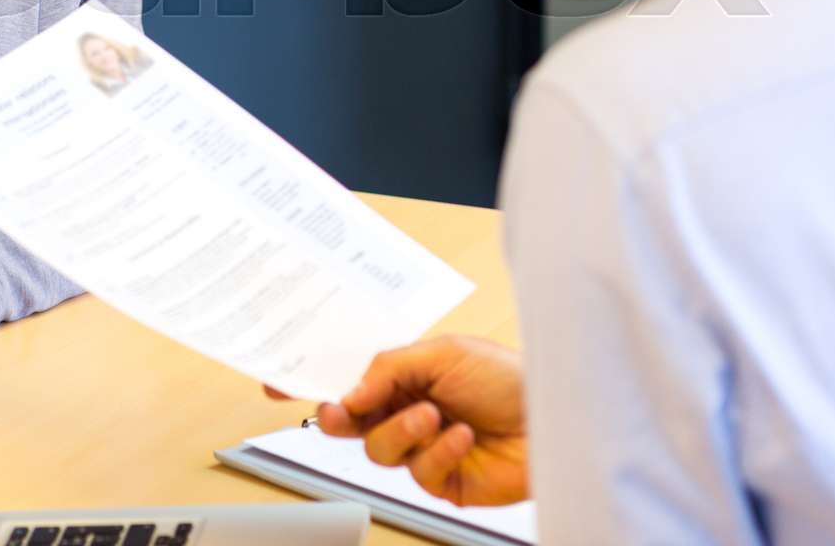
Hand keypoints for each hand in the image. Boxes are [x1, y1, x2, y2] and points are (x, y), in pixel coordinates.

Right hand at [273, 335, 528, 505]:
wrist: (557, 415)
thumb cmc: (508, 375)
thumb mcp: (443, 353)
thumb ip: (388, 369)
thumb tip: (349, 391)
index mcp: (403, 376)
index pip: (349, 381)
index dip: (313, 383)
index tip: (278, 382)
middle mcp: (407, 412)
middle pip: (350, 423)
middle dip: (339, 417)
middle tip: (340, 412)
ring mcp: (423, 448)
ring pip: (379, 450)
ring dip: (403, 430)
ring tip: (435, 414)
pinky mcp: (443, 481)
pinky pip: (419, 473)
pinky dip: (439, 452)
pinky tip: (462, 436)